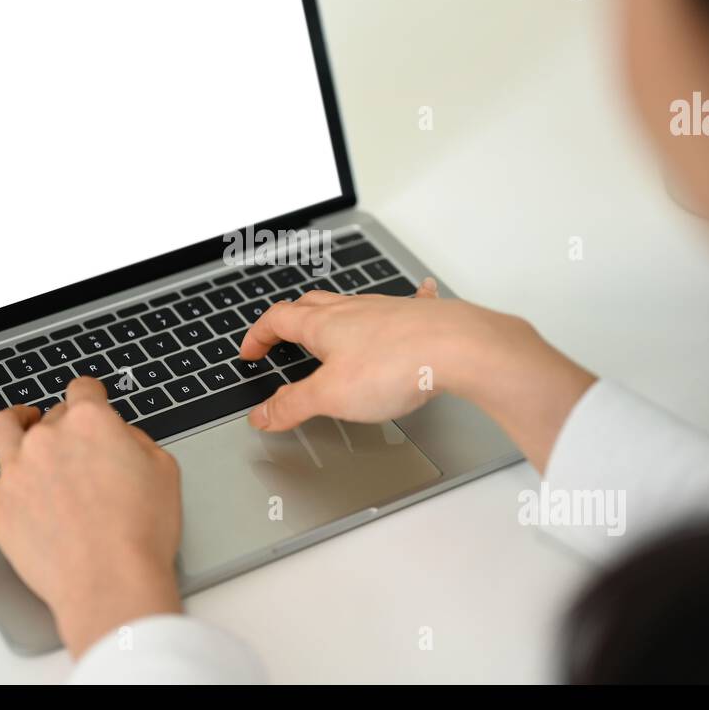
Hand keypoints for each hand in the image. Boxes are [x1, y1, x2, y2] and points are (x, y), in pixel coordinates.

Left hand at [0, 377, 182, 656]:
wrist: (114, 581)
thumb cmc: (141, 533)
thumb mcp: (163, 470)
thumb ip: (134, 442)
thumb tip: (116, 437)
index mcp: (89, 423)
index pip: (84, 392)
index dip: (92, 400)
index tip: (95, 406)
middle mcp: (46, 440)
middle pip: (49, 416)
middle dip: (64, 427)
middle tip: (82, 454)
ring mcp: (15, 474)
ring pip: (1, 430)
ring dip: (11, 423)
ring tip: (19, 424)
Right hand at [239, 277, 596, 470]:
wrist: (458, 347)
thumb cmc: (396, 365)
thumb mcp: (331, 396)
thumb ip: (293, 406)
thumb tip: (261, 415)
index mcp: (324, 324)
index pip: (278, 319)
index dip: (258, 334)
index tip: (250, 351)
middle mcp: (353, 309)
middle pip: (311, 305)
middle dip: (290, 319)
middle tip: (282, 336)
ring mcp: (387, 310)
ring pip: (352, 305)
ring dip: (334, 316)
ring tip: (331, 329)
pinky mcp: (418, 318)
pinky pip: (407, 304)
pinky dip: (403, 304)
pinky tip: (420, 294)